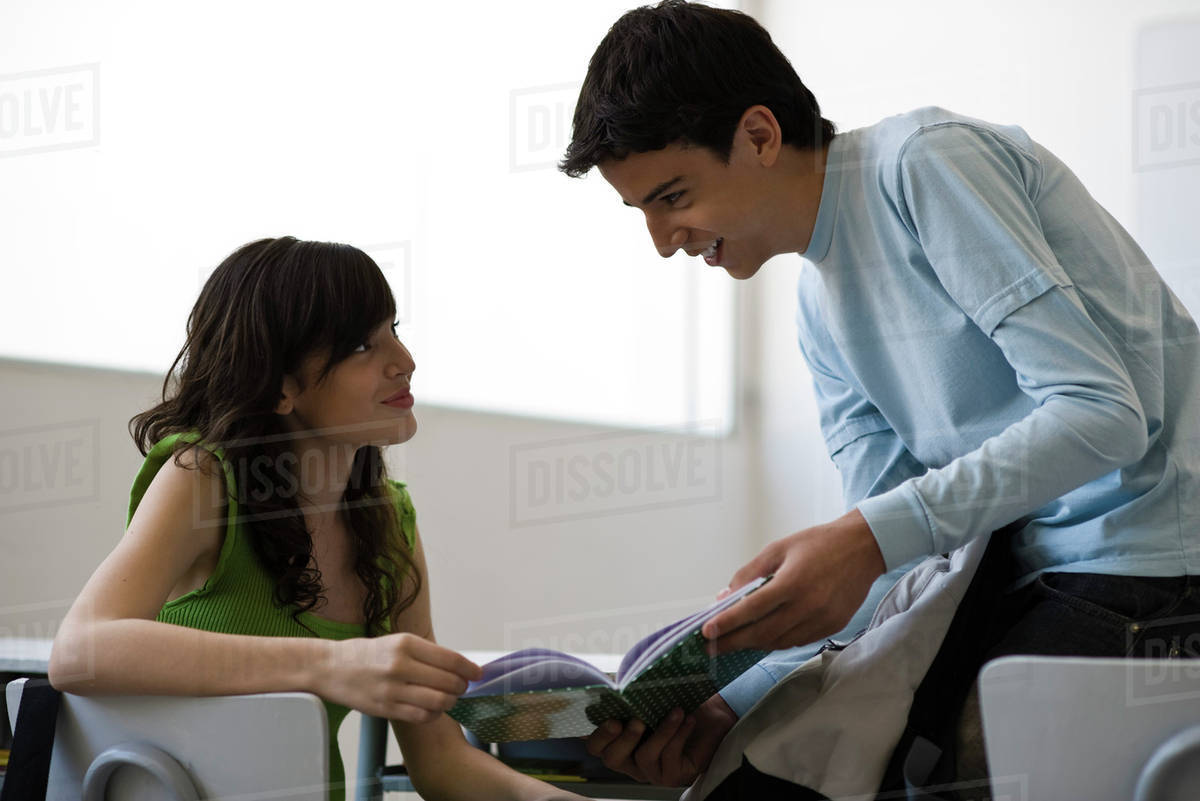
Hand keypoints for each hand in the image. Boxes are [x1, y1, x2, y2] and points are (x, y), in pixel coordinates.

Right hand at [316, 633, 481, 722]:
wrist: (331, 667)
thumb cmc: (369, 654)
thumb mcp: (399, 642)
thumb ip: (427, 654)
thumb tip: (459, 666)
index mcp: (407, 644)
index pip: (451, 659)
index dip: (470, 669)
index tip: (478, 674)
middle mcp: (400, 665)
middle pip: (448, 682)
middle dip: (461, 687)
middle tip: (461, 688)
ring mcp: (392, 689)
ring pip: (438, 702)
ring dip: (449, 702)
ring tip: (448, 699)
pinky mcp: (385, 708)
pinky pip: (421, 717)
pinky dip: (433, 715)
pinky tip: (432, 709)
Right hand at [584, 694, 737, 785]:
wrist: (711, 715)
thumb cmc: (676, 703)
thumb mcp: (651, 696)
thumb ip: (631, 695)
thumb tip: (617, 683)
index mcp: (619, 741)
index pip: (596, 746)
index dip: (599, 735)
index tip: (613, 717)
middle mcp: (631, 761)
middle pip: (612, 759)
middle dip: (623, 739)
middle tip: (637, 720)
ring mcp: (651, 771)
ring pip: (644, 757)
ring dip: (661, 732)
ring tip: (676, 711)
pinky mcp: (673, 776)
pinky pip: (670, 758)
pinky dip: (679, 735)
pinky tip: (688, 720)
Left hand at [703, 509, 885, 654]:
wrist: (864, 548)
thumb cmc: (818, 544)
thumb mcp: (778, 548)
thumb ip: (749, 573)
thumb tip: (724, 598)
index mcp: (793, 582)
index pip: (751, 609)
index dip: (726, 623)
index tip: (706, 632)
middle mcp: (808, 605)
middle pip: (762, 633)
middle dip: (734, 642)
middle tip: (713, 646)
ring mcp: (822, 620)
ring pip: (779, 642)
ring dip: (754, 644)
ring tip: (734, 641)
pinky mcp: (833, 627)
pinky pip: (797, 641)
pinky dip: (777, 641)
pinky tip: (763, 637)